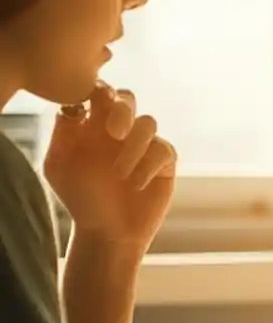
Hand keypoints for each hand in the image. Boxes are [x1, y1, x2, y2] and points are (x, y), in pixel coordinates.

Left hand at [43, 82, 176, 252]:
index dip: (98, 91)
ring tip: (119, 173)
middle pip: (127, 97)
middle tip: (112, 133)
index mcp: (92, 124)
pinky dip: (148, 166)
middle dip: (121, 109)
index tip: (91, 108)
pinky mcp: (164, 162)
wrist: (108, 231)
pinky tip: (136, 185)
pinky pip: (163, 150)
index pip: (99, 92)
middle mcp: (120, 130)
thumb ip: (63, 133)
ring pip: (148, 122)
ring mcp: (144, 144)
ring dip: (134, 145)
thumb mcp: (59, 164)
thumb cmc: (81, 198)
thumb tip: (74, 105)